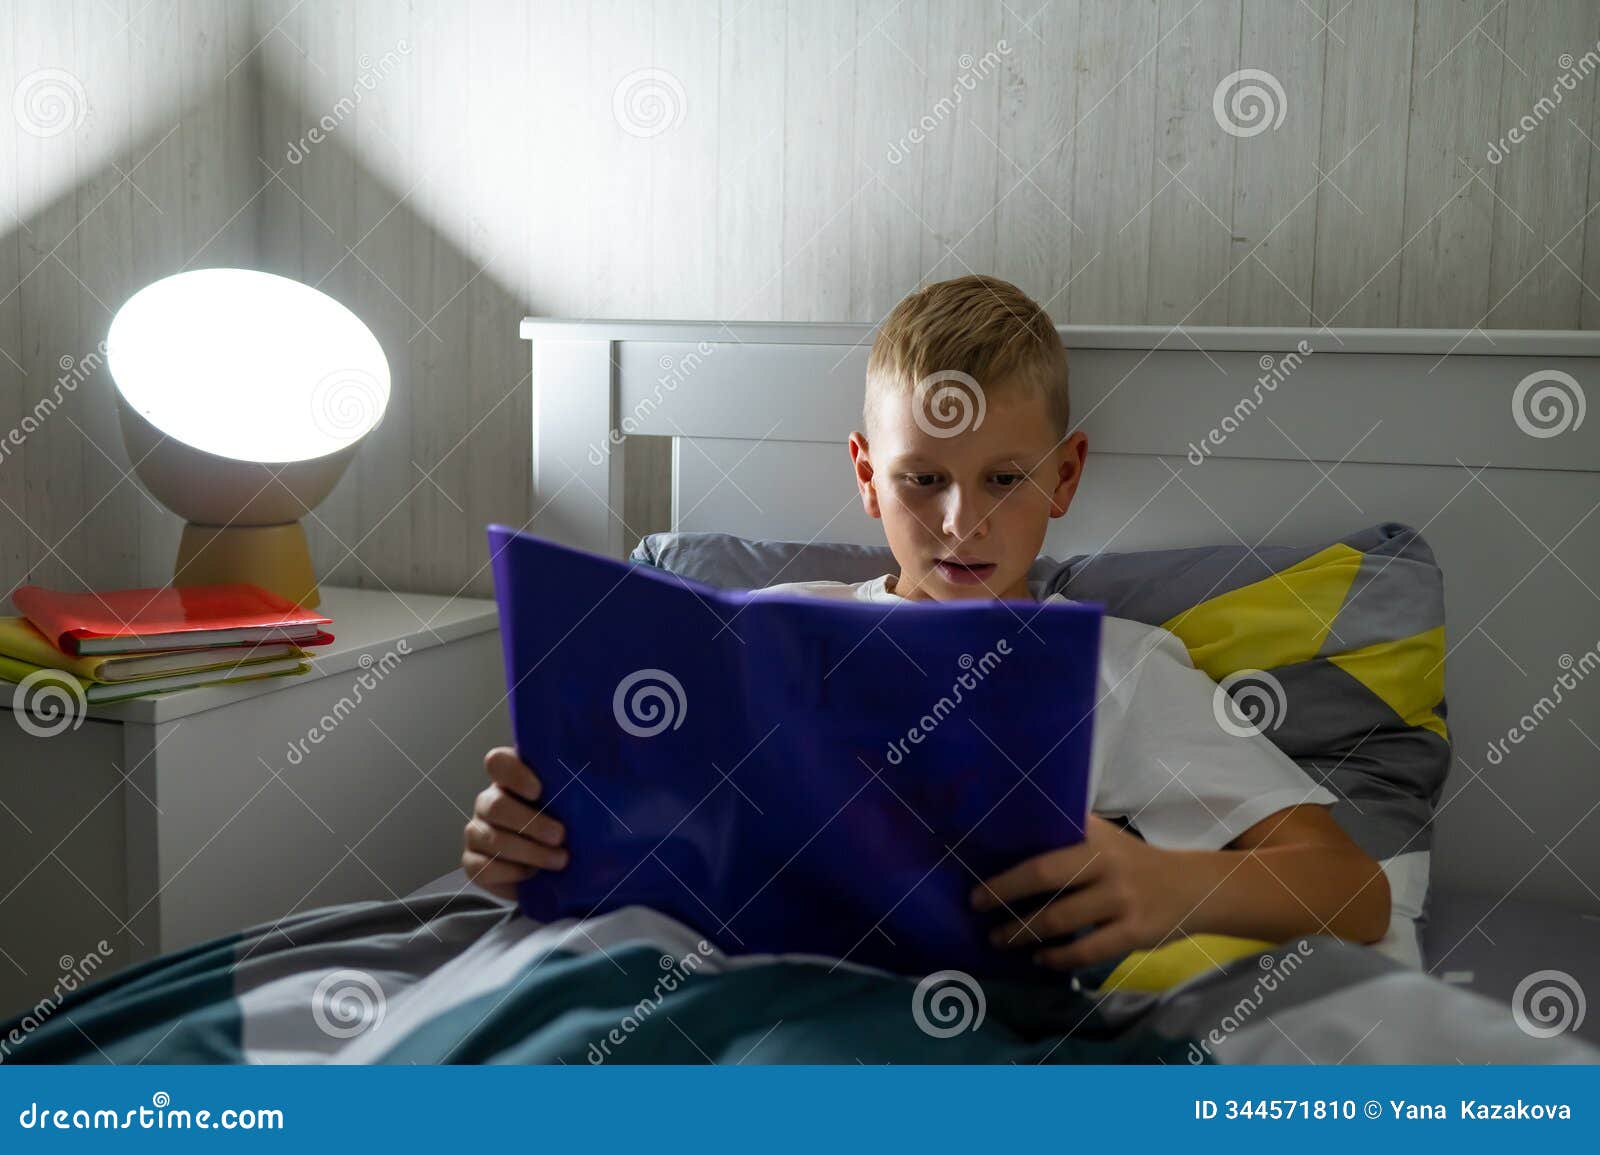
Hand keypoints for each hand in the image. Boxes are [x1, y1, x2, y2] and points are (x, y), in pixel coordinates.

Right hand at [461, 746, 568, 900]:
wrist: (554, 872)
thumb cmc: (569, 829)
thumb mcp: (578, 805)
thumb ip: (583, 787)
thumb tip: (615, 774)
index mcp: (511, 779)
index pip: (497, 762)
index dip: (513, 773)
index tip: (539, 789)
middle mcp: (489, 802)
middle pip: (494, 804)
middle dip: (531, 822)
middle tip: (561, 836)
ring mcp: (477, 832)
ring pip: (491, 838)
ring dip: (529, 852)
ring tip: (560, 860)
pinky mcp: (473, 863)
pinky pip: (483, 867)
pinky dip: (512, 873)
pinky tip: (533, 876)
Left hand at [971, 816, 1195, 969]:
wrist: (1193, 886)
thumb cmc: (1132, 862)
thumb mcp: (1103, 839)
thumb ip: (1066, 838)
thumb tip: (1006, 846)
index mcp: (1093, 836)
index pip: (1041, 848)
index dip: (1005, 870)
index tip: (975, 888)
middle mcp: (1106, 862)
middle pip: (1044, 876)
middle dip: (1004, 896)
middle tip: (978, 911)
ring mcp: (1122, 898)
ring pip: (1060, 919)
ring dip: (1023, 932)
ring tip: (1000, 940)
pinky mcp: (1135, 931)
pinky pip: (1088, 951)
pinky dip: (1059, 958)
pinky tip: (1041, 960)